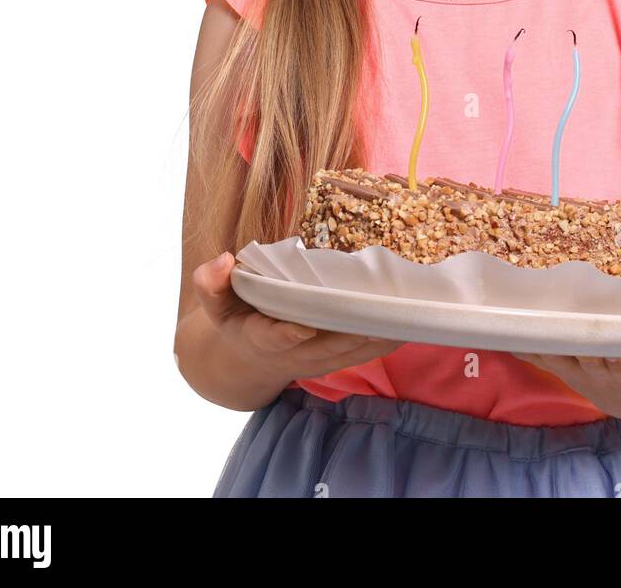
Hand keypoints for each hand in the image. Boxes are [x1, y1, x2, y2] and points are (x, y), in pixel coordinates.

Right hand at [192, 252, 405, 381]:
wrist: (247, 361)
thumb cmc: (235, 319)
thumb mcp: (215, 302)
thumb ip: (212, 283)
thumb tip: (222, 260)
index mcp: (257, 336)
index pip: (272, 338)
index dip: (287, 334)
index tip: (302, 326)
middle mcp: (291, 353)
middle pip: (324, 348)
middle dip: (350, 334)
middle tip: (377, 316)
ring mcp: (316, 359)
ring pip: (349, 354)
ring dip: (375, 340)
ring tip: (404, 319)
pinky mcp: (334, 358)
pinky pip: (361, 353)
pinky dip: (383, 342)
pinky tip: (409, 325)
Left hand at [508, 306, 620, 421]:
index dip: (613, 349)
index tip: (607, 339)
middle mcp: (603, 370)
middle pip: (583, 350)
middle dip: (569, 331)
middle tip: (553, 305)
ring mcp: (577, 367)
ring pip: (554, 350)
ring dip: (536, 331)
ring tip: (516, 304)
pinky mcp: (558, 361)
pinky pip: (534, 351)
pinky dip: (517, 338)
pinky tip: (495, 322)